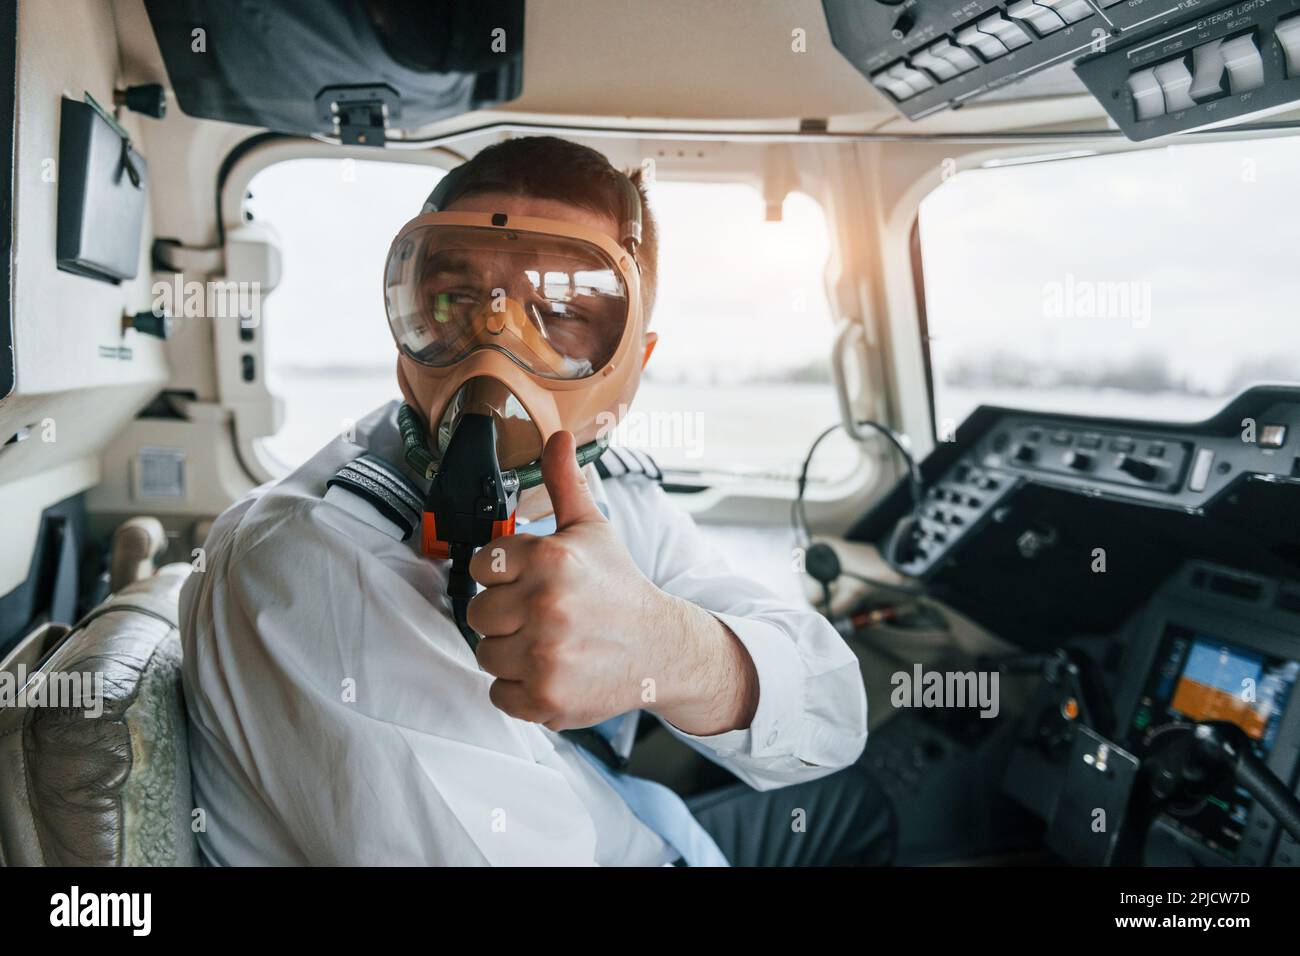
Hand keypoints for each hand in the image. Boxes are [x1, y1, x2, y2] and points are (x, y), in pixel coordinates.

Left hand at [467, 431, 757, 733]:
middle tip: (543, 616)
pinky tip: (552, 671)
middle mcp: (545, 605)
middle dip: (506, 615)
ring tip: (549, 643)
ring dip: (511, 653)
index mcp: (550, 558)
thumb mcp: (593, 530)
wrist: (663, 649)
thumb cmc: (619, 588)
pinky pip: (499, 694)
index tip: (531, 581)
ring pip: (486, 654)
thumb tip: (557, 436)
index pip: (483, 564)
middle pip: (478, 612)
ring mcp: (544, 656)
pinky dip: (520, 690)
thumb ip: (565, 484)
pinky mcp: (546, 699)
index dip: (504, 574)